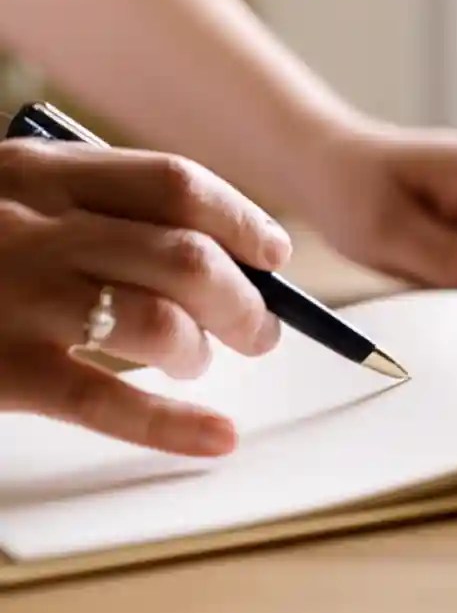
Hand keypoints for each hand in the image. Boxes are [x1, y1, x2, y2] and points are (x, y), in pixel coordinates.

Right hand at [0, 139, 291, 455]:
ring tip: (203, 363)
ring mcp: (16, 301)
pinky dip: (175, 426)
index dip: (241, 221)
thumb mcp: (5, 195)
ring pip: (159, 325)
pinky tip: (216, 438)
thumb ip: (86, 207)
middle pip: (186, 258)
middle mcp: (33, 229)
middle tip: (260, 330)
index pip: (174, 186)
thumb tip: (209, 253)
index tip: (272, 252)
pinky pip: (107, 403)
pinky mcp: (1, 372)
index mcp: (39, 174)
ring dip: (205, 351)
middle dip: (245, 300)